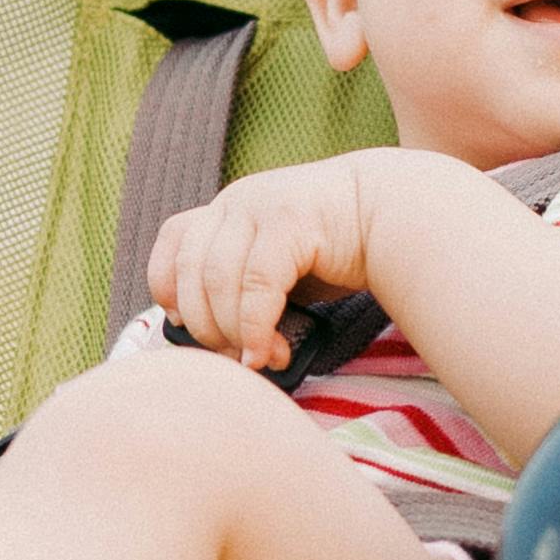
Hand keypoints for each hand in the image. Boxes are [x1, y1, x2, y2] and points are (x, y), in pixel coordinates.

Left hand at [147, 153, 386, 377]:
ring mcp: (260, 206)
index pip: (172, 241)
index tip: (184, 323)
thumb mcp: (274, 262)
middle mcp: (235, 201)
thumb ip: (241, 285)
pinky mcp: (288, 221)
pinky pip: (256, 285)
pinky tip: (269, 351)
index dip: (167, 287)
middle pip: (190, 273)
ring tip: (260, 359)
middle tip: (233, 358)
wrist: (392, 215)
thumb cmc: (332, 250)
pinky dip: (255, 328)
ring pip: (217, 282)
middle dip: (205, 327)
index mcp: (226, 208)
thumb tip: (213, 341)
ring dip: (233, 334)